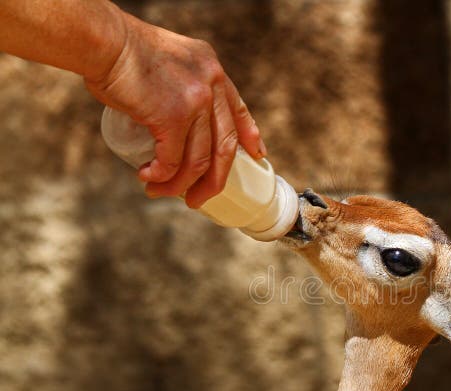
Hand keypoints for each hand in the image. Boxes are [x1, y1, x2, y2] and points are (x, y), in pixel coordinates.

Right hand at [84, 12, 264, 207]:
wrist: (102, 40)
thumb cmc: (121, 50)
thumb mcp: (168, 60)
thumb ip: (179, 84)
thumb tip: (172, 118)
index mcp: (212, 71)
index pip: (238, 110)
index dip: (249, 136)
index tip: (257, 155)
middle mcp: (212, 85)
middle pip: (225, 146)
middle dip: (214, 180)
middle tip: (198, 198)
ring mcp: (196, 102)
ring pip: (199, 160)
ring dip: (181, 184)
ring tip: (160, 192)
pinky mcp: (173, 116)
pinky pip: (173, 160)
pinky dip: (161, 175)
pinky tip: (149, 177)